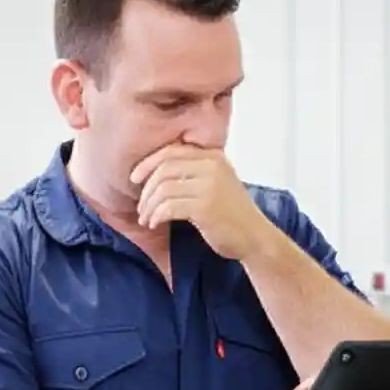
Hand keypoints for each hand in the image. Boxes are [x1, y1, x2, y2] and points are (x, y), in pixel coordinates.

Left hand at [130, 144, 276, 260]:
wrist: (255, 237)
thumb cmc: (231, 214)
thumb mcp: (216, 183)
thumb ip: (194, 173)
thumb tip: (155, 173)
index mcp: (213, 157)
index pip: (171, 152)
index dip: (148, 163)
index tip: (134, 178)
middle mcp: (212, 166)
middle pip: (164, 170)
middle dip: (146, 190)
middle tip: (140, 207)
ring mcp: (209, 185)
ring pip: (163, 189)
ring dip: (149, 206)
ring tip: (146, 219)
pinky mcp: (205, 206)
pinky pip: (168, 207)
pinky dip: (156, 215)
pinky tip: (155, 223)